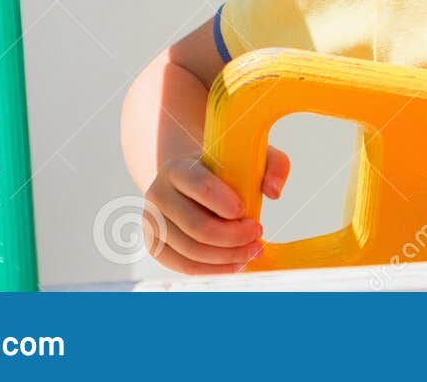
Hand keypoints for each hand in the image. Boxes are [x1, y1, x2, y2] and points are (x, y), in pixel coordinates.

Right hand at [141, 144, 289, 273]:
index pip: (198, 186)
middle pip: (196, 226)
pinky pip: (185, 266)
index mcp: (177, 168)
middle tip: (258, 233)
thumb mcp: (250, 157)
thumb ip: (274, 165)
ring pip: (191, 251)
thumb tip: (274, 192)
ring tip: (253, 250)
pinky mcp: (155, 245)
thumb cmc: (225, 171)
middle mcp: (157, 195)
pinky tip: (236, 264)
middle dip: (232, 236)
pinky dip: (214, 269)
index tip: (246, 211)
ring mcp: (152, 223)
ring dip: (228, 256)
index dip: (223, 202)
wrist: (190, 182)